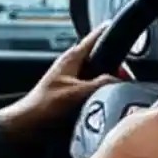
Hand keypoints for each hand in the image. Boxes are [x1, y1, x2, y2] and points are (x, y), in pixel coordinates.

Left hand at [0, 23, 117, 136]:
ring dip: (110, 82)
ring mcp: (73, 80)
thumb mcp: (77, 93)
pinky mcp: (73, 95)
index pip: (96, 37)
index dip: (111, 32)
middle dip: (117, 65)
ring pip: (99, 75)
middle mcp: (73, 66)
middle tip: (129, 77)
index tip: (126, 30)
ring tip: (121, 90)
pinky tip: (108, 102)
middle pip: (102, 58)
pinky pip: (94, 89)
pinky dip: (103, 93)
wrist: (28, 128)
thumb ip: (101, 84)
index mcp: (73, 58)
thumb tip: (121, 80)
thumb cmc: (44, 107)